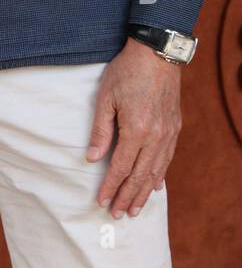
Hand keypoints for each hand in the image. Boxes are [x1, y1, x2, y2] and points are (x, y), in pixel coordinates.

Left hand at [85, 37, 181, 217]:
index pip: (121, 167)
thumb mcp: (105, 98)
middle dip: (127, 196)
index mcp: (136, 129)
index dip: (111, 186)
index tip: (102, 202)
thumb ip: (101, 130)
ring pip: (156, 171)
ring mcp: (168, 133)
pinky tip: (154, 186)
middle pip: (140, 175)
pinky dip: (159, 175)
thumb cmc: (127, 72)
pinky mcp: (174, 128)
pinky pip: (167, 158)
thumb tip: (92, 158)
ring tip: (134, 208)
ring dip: (144, 192)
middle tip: (118, 214)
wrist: (157, 53)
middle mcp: (156, 136)